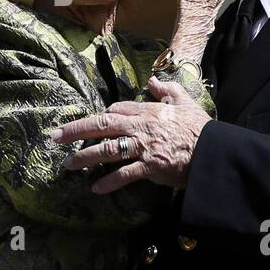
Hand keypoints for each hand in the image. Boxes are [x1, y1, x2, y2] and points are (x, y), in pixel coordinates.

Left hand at [50, 78, 210, 190]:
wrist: (213, 151)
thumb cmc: (200, 128)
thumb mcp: (185, 101)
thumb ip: (167, 89)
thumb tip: (152, 80)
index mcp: (148, 111)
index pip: (117, 110)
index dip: (102, 116)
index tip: (90, 123)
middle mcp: (140, 127)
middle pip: (102, 125)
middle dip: (76, 130)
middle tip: (56, 136)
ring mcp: (143, 147)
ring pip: (107, 150)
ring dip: (85, 157)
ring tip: (69, 164)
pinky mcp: (149, 167)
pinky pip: (125, 174)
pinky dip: (110, 182)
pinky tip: (96, 188)